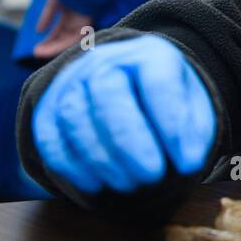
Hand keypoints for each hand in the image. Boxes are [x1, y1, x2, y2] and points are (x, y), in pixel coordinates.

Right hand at [31, 34, 216, 194]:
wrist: (127, 91)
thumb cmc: (166, 105)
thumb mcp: (193, 110)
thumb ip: (193, 130)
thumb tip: (187, 159)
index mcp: (150, 54)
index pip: (157, 81)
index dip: (172, 123)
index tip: (189, 161)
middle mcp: (105, 61)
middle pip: (108, 91)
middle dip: (130, 139)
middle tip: (153, 175)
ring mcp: (71, 83)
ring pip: (74, 115)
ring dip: (101, 157)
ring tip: (131, 186)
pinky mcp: (48, 111)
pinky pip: (50, 137)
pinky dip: (70, 165)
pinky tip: (96, 186)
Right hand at [33, 0, 93, 58]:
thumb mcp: (55, 2)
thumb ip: (48, 15)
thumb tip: (38, 30)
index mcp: (71, 17)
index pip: (60, 33)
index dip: (50, 41)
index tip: (38, 49)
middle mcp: (78, 22)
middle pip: (64, 38)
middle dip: (50, 47)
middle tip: (36, 53)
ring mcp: (84, 22)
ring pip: (69, 40)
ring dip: (55, 47)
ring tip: (39, 53)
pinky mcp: (88, 21)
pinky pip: (76, 36)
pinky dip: (64, 42)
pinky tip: (53, 46)